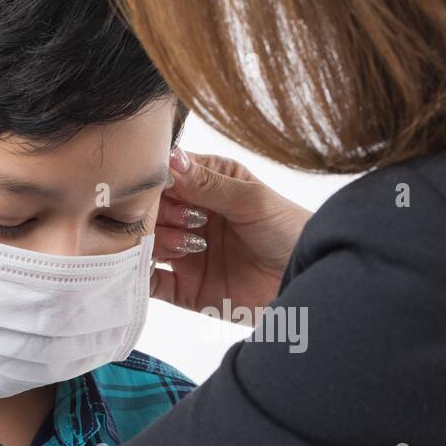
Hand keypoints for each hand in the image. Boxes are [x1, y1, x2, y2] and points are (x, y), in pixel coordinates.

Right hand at [151, 149, 311, 316]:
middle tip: (188, 221)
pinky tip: (144, 270)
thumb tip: (169, 158)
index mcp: (207, 185)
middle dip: (159, 215)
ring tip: (190, 245)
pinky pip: (150, 282)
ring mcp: (186, 253)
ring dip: (158, 242)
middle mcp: (190, 216)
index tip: (156, 188)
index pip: (165, 177)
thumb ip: (208, 183)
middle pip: (149, 211)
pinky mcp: (185, 287)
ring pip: (146, 244)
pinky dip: (138, 277)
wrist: (307, 279)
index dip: (155, 183)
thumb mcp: (251, 200)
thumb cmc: (289, 230)